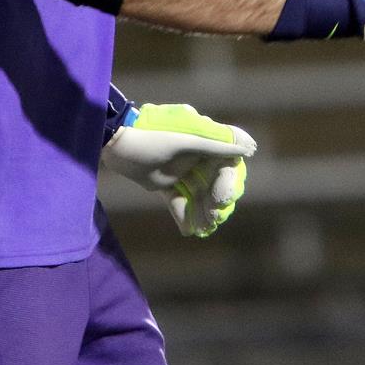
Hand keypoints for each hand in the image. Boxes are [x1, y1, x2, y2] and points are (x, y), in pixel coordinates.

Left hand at [100, 103, 255, 237]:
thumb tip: (250, 149)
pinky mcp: (163, 182)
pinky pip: (178, 200)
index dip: (229, 184)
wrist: (114, 140)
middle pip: (215, 184)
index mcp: (206, 140)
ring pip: (198, 195)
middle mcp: (196, 155)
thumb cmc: (152, 134)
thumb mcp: (187, 139)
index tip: (222, 199)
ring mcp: (179, 170)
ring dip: (202, 212)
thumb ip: (218, 144)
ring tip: (203, 230)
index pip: (228, 165)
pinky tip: (188, 230)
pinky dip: (183, 214)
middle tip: (214, 219)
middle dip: (216, 202)